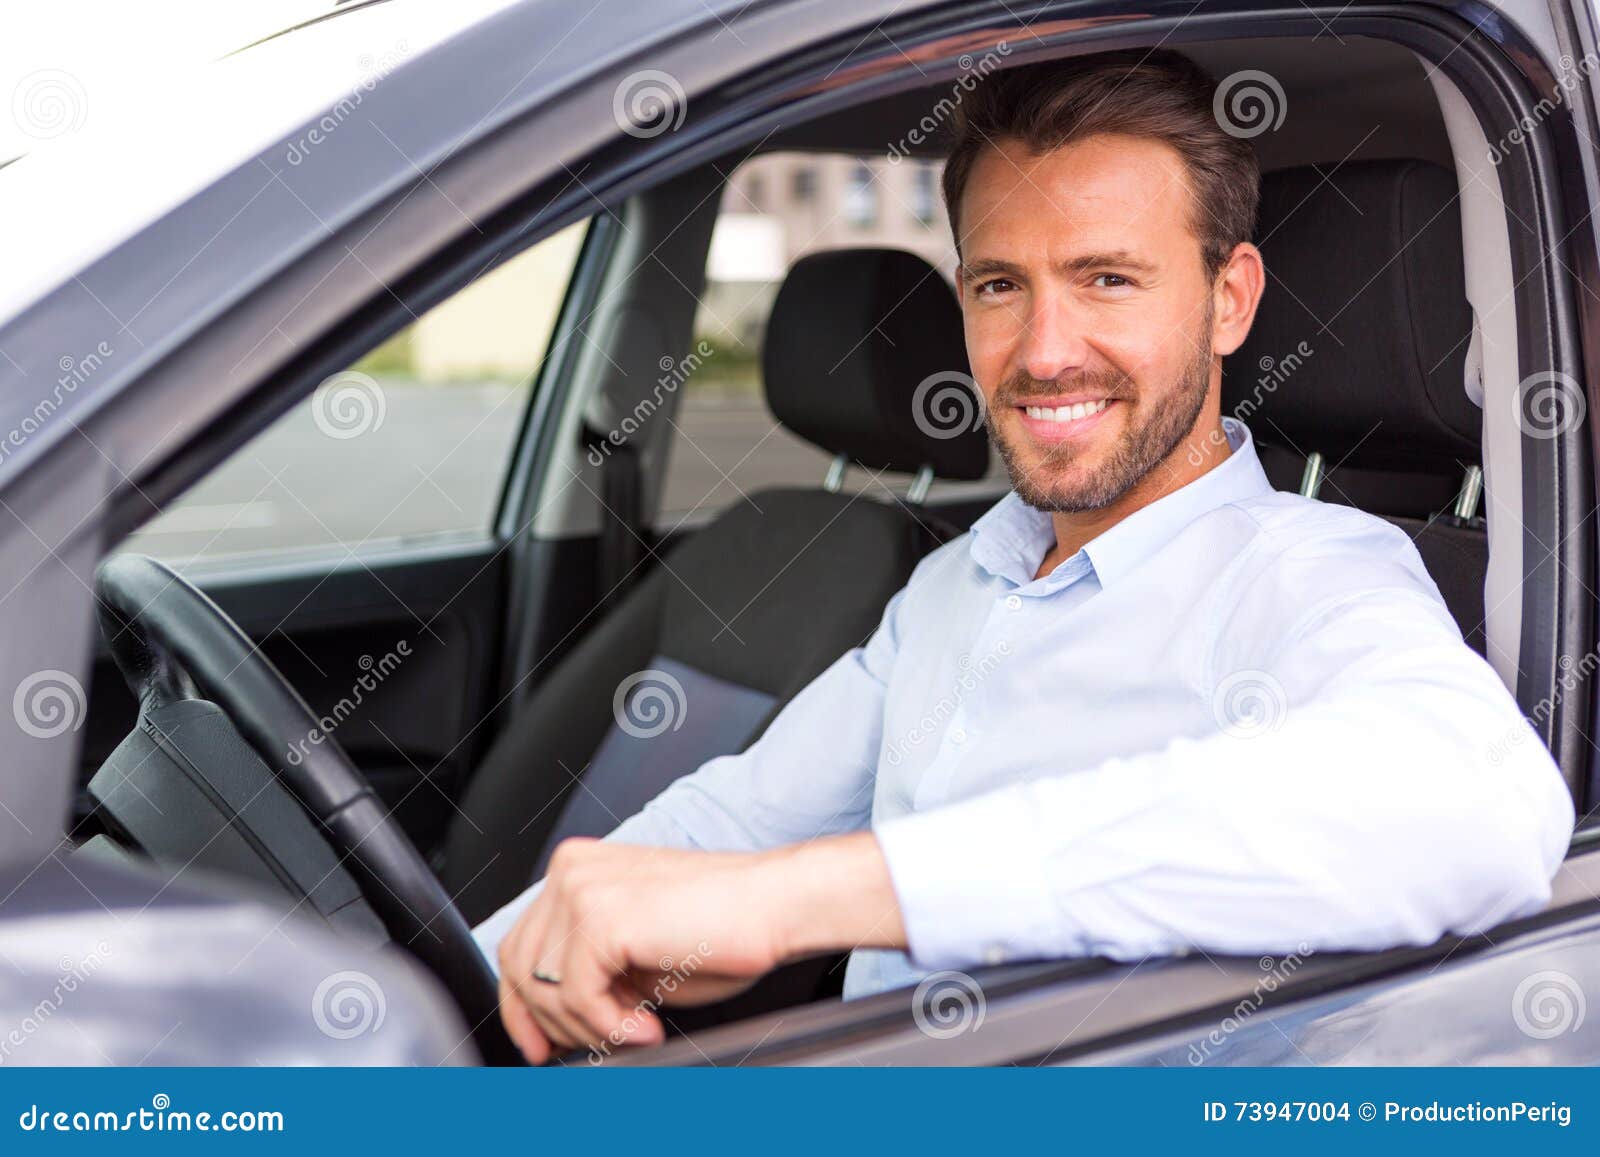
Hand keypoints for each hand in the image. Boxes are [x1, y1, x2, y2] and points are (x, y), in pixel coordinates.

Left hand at [495, 832, 903, 1063]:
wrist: (773, 905)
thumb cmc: (722, 927)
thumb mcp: (636, 954)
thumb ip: (589, 974)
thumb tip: (553, 1024)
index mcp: (578, 870)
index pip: (519, 945)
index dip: (522, 1007)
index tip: (539, 1046)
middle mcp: (572, 871)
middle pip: (521, 967)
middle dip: (553, 1023)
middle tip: (596, 1046)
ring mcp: (582, 890)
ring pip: (546, 987)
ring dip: (590, 1026)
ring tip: (638, 1027)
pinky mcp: (601, 918)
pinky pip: (577, 995)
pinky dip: (609, 1024)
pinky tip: (646, 1024)